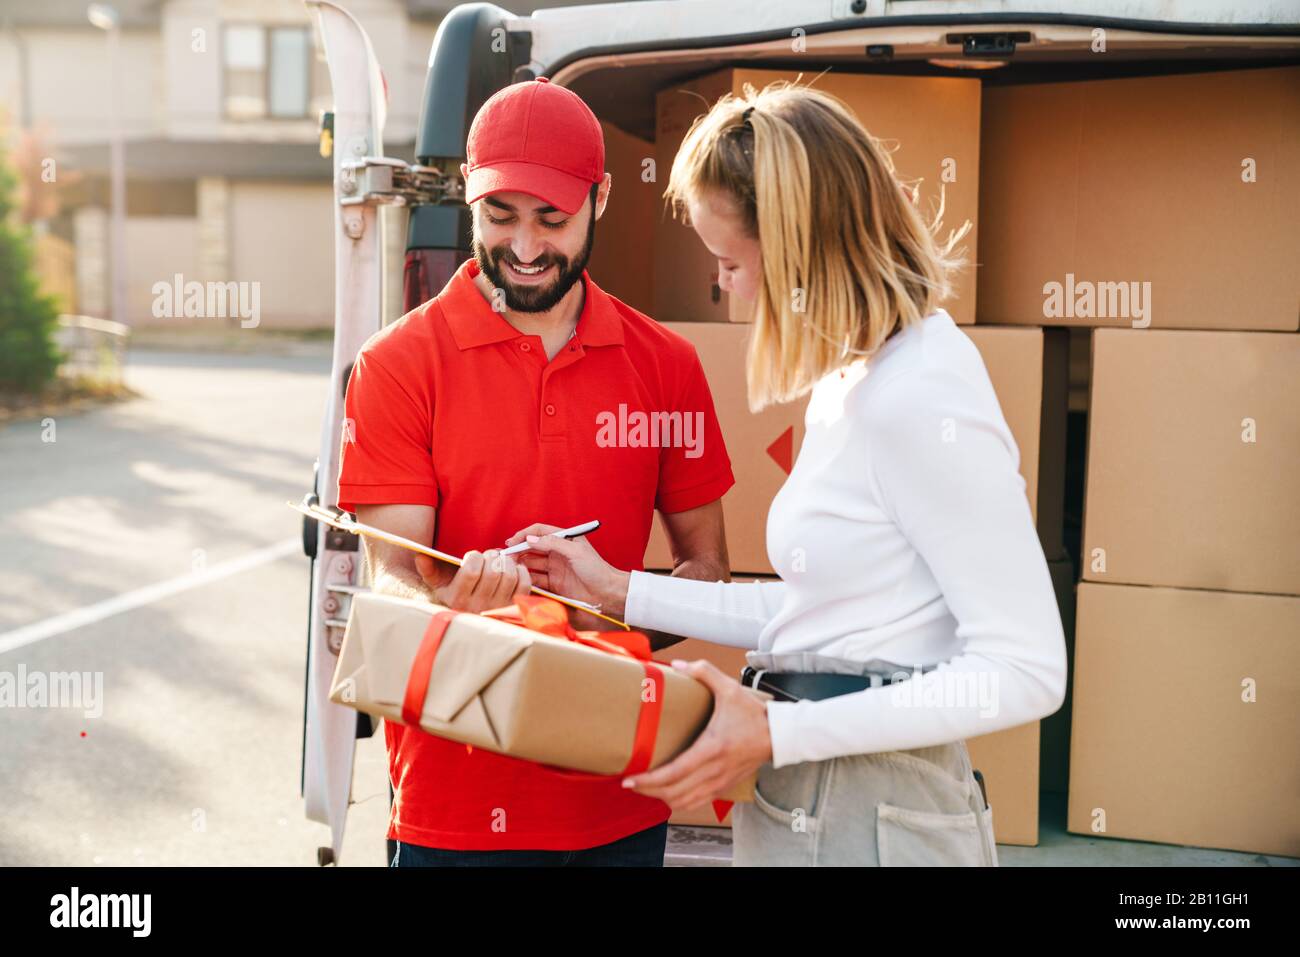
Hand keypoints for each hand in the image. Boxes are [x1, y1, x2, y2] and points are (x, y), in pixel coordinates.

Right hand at [414, 549, 530, 612]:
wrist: (472, 624)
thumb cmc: (454, 597)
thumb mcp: (438, 586)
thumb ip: (428, 570)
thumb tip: (419, 555)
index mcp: (458, 599)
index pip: (472, 571)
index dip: (475, 557)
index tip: (474, 557)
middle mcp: (479, 606)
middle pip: (493, 571)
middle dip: (492, 556)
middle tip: (490, 556)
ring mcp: (498, 608)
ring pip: (509, 575)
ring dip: (507, 562)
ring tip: (500, 561)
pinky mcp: (514, 608)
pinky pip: (524, 584)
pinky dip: (521, 571)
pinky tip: (513, 569)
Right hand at [504, 523, 629, 617]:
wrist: (608, 595)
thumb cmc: (596, 570)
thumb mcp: (575, 551)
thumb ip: (552, 543)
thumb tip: (530, 538)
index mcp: (564, 541)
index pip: (540, 532)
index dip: (524, 535)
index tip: (511, 542)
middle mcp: (558, 554)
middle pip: (532, 549)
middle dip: (518, 551)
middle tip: (505, 558)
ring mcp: (555, 571)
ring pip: (532, 565)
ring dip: (520, 566)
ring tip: (510, 569)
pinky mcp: (555, 587)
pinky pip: (536, 582)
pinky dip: (527, 581)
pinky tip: (518, 580)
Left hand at [623, 659, 771, 810]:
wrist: (779, 736)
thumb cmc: (754, 714)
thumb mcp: (730, 688)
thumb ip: (705, 672)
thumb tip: (678, 664)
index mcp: (711, 748)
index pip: (674, 773)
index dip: (649, 780)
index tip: (630, 779)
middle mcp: (714, 770)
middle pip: (674, 792)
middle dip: (648, 792)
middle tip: (630, 784)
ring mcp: (720, 782)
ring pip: (685, 802)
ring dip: (662, 799)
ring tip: (645, 790)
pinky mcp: (725, 786)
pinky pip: (698, 802)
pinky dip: (680, 802)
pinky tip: (669, 795)